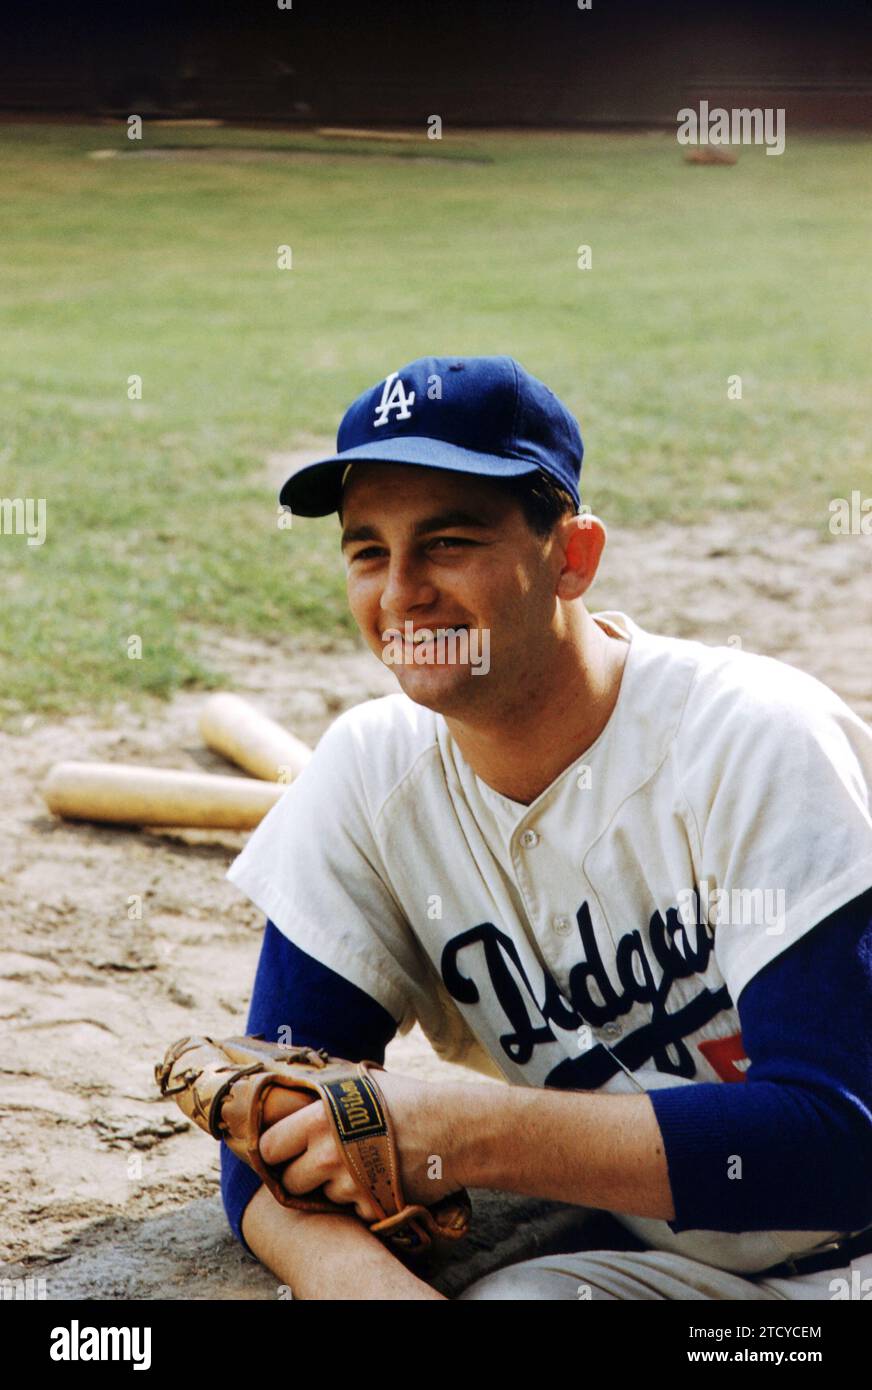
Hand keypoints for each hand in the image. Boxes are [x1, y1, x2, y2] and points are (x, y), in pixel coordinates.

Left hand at [258, 1071, 465, 1217]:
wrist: (452, 1128)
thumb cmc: (407, 1099)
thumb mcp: (359, 1084)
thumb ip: (325, 1095)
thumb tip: (295, 1089)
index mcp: (318, 1118)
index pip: (268, 1146)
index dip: (275, 1148)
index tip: (285, 1148)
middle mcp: (327, 1153)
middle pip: (288, 1181)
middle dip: (299, 1173)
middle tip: (317, 1163)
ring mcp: (348, 1184)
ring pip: (321, 1197)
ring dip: (333, 1187)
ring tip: (359, 1165)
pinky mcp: (369, 1207)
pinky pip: (351, 1211)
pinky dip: (360, 1201)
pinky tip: (377, 1178)